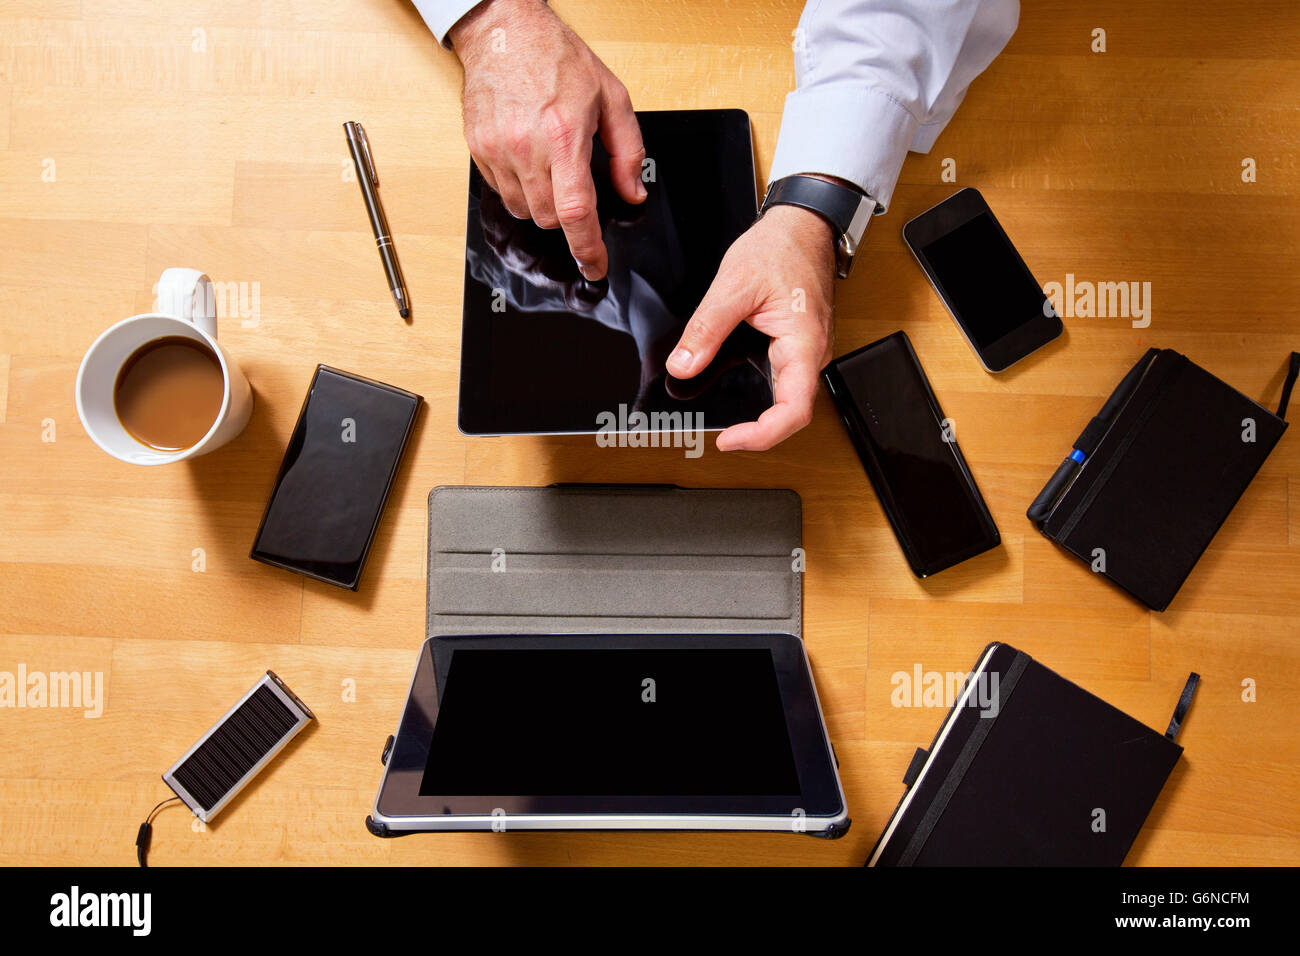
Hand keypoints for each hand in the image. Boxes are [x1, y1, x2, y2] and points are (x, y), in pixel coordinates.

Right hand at [450, 0, 645, 279]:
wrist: (505, 31)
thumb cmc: (557, 58)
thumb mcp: (611, 97)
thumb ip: (628, 151)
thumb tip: (633, 194)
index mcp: (565, 136)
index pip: (576, 212)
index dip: (587, 249)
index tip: (595, 267)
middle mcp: (527, 147)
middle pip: (550, 218)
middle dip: (568, 217)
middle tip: (575, 186)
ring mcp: (498, 150)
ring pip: (523, 210)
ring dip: (541, 203)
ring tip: (550, 167)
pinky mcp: (479, 148)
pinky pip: (501, 191)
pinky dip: (518, 187)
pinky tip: (528, 158)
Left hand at [666, 204, 836, 450]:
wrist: (802, 225)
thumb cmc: (781, 248)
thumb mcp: (734, 286)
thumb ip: (706, 329)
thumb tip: (682, 364)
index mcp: (803, 344)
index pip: (793, 411)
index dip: (762, 435)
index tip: (730, 439)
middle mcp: (812, 354)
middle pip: (791, 414)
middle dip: (758, 433)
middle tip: (723, 437)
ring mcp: (807, 352)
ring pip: (788, 401)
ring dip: (760, 418)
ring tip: (728, 426)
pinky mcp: (796, 347)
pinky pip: (783, 382)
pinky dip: (761, 397)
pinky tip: (736, 394)